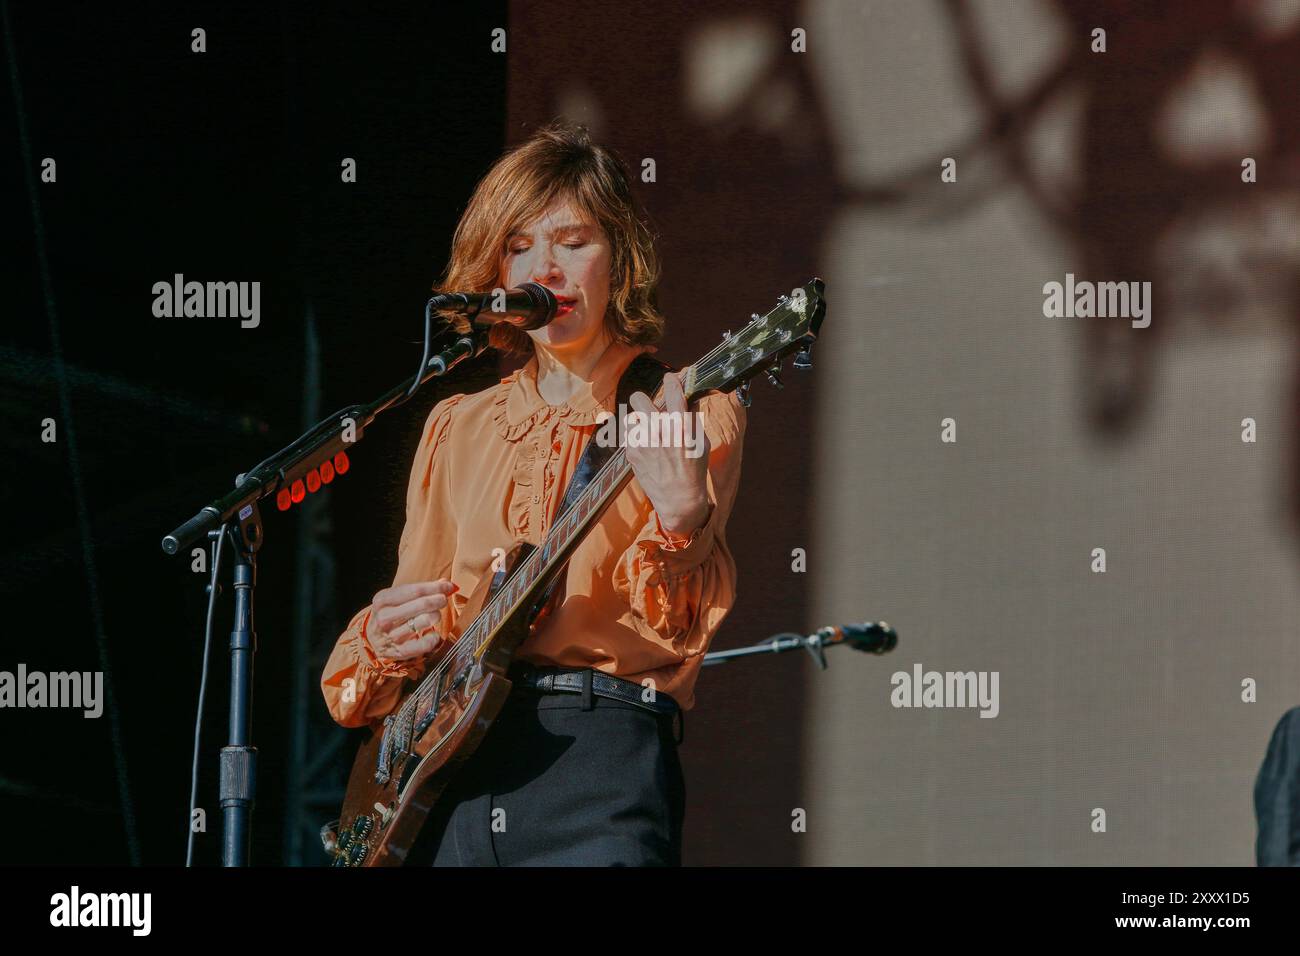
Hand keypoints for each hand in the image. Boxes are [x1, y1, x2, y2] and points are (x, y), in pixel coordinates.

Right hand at [364, 580, 457, 660]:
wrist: (373, 641)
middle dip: (438, 600)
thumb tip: (446, 583)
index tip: (449, 586)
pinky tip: (433, 634)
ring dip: (435, 616)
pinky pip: (424, 644)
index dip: (436, 587)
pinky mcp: (400, 651)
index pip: (416, 590)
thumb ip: (420, 590)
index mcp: (382, 600)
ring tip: (435, 616)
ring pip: (424, 621)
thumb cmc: (390, 614)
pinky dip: (433, 638)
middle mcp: (384, 618)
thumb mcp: (397, 599)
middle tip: (443, 600)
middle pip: (422, 604)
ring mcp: (391, 636)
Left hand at [625, 371, 710, 535]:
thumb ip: (693, 417)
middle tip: (654, 411)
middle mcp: (658, 431)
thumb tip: (689, 396)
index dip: (672, 380)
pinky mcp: (631, 453)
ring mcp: (641, 443)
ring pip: (631, 417)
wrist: (678, 500)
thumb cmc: (694, 470)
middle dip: (646, 402)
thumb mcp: (701, 442)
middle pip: (638, 398)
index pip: (672, 390)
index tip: (672, 379)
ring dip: (640, 422)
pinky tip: (648, 448)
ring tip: (651, 434)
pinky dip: (637, 438)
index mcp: (680, 426)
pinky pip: (629, 435)